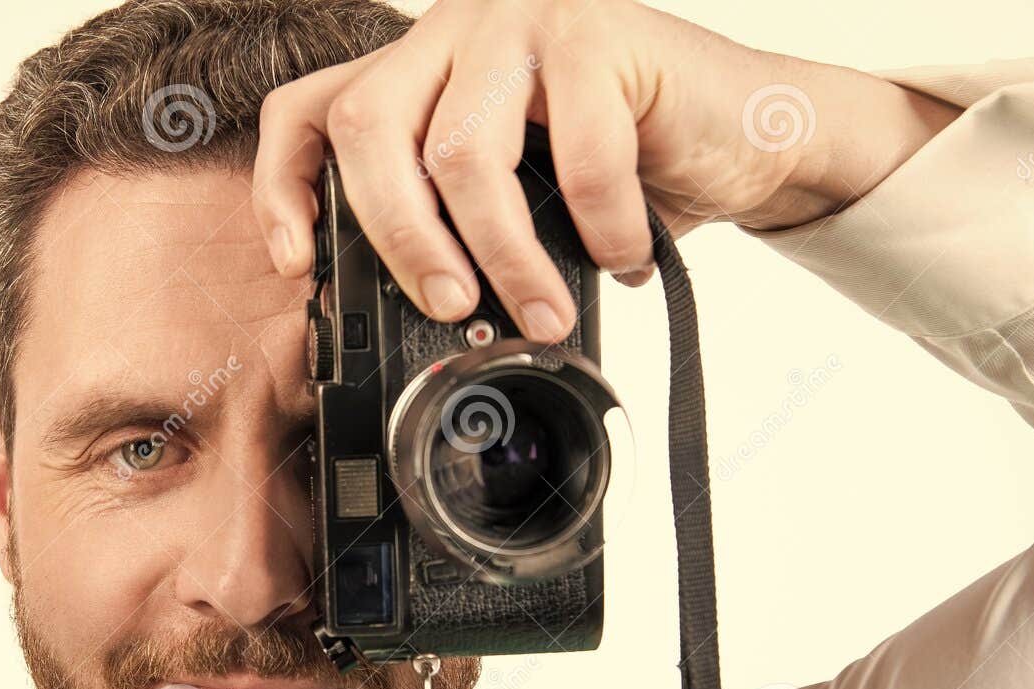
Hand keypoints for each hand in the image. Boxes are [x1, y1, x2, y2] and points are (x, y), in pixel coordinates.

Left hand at [252, 0, 959, 340]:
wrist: (748, 134)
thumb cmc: (627, 172)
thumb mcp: (517, 202)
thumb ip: (452, 224)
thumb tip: (400, 312)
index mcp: (418, 72)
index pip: (310, 111)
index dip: (285, 189)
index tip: (299, 267)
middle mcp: (454, 32)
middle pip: (368, 131)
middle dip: (399, 240)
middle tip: (446, 305)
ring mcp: (523, 20)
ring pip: (461, 155)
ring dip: (503, 258)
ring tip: (541, 315)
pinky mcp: (599, 33)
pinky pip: (576, 156)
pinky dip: (601, 228)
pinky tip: (622, 254)